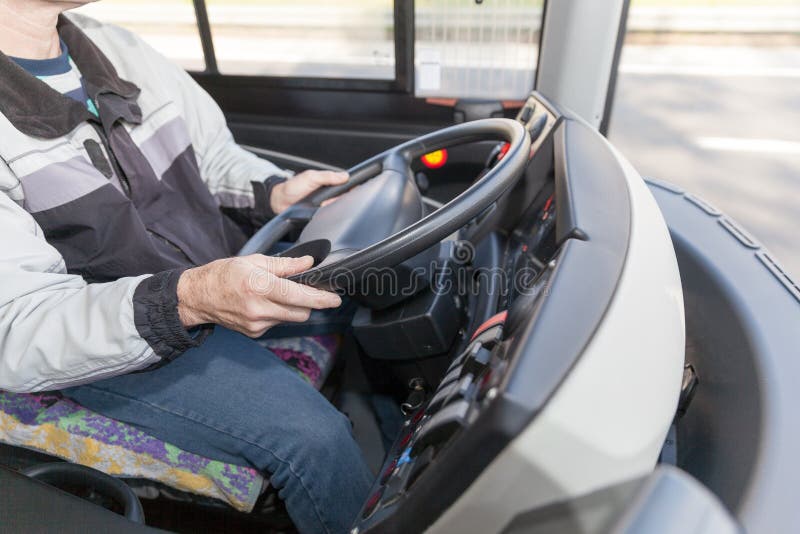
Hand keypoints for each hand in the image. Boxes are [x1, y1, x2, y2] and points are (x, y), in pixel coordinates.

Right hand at [177, 255, 340, 337]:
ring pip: (291, 319)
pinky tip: (264, 304)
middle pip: (301, 312)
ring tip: (278, 294)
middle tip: (308, 291)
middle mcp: (259, 308)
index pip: (299, 296)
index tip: (335, 299)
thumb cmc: (224, 274)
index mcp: (260, 286)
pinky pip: (277, 323)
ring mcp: (257, 324)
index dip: (321, 299)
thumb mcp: (254, 261)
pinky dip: (278, 314)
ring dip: (293, 308)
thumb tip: (307, 264)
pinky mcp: (254, 333)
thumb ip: (284, 265)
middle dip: (309, 303)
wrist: (198, 297)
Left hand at [270, 170, 348, 213]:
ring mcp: (324, 205)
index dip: (350, 186)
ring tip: (323, 204)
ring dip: (333, 206)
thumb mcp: (311, 177)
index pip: (344, 185)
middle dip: (341, 198)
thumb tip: (345, 175)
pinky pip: (329, 215)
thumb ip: (327, 176)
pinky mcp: (320, 215)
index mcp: (327, 183)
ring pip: (337, 207)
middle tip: (330, 197)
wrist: (279, 202)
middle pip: (343, 198)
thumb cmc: (292, 188)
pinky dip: (329, 214)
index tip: (353, 187)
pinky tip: (323, 211)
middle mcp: (327, 194)